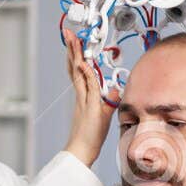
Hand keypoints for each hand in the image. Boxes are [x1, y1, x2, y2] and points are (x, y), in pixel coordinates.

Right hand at [63, 26, 115, 165]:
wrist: (80, 151)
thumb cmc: (90, 137)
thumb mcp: (104, 115)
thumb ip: (109, 100)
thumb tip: (116, 90)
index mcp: (83, 97)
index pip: (79, 72)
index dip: (76, 57)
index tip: (74, 44)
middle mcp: (81, 96)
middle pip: (74, 68)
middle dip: (72, 50)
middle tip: (69, 34)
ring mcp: (83, 101)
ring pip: (78, 74)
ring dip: (76, 56)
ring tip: (72, 40)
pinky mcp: (89, 108)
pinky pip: (88, 88)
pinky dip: (86, 75)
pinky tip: (84, 63)